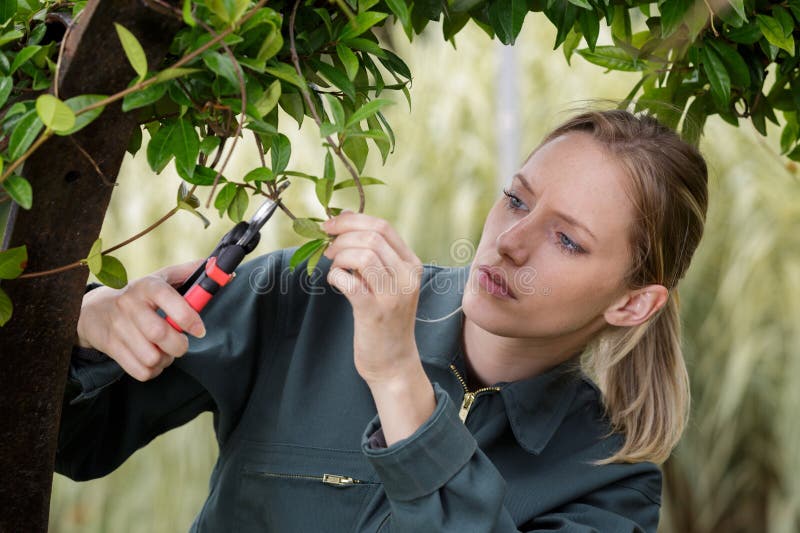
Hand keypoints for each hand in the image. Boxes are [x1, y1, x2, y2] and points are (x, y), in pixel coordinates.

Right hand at [76, 258, 205, 381]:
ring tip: (166, 351)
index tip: (200, 330)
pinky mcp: (110, 346)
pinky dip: (153, 371)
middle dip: (179, 345)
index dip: (188, 317)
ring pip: (151, 356)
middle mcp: (130, 304)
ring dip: (166, 360)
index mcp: (147, 286)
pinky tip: (154, 360)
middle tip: (182, 344)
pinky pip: (140, 370)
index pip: (168, 298)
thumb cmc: (139, 295)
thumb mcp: (161, 278)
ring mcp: (118, 327)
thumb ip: (189, 273)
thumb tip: (221, 271)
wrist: (94, 309)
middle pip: (160, 334)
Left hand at [322, 211, 423, 384]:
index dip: (352, 220)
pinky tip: (335, 282)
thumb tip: (345, 219)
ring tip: (333, 266)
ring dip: (339, 256)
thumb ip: (372, 254)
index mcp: (411, 264)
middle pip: (372, 237)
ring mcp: (393, 295)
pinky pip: (350, 281)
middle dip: (342, 236)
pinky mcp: (375, 312)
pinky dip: (336, 276)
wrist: (394, 363)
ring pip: (362, 255)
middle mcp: (407, 277)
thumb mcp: (387, 282)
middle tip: (327, 247)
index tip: (331, 224)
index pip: (383, 227)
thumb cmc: (385, 321)